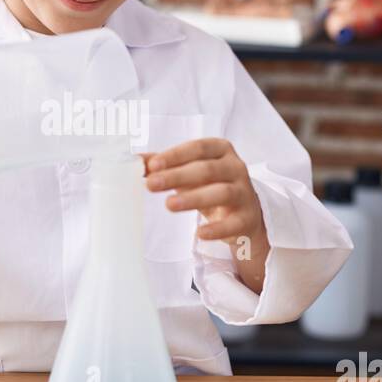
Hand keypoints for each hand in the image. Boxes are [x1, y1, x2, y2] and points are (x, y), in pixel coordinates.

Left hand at [142, 138, 265, 244]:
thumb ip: (163, 165)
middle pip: (206, 170)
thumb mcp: (189, 172)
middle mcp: (235, 167)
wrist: (243, 213)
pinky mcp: (247, 218)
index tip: (152, 165)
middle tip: (151, 185)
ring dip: (194, 198)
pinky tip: (199, 233)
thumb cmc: (210, 185)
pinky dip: (216, 229)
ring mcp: (244, 192)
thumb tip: (135, 162)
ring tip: (169, 204)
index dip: (174, 156)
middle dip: (177, 176)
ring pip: (221, 192)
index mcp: (220, 150)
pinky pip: (232, 223)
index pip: (197, 148)